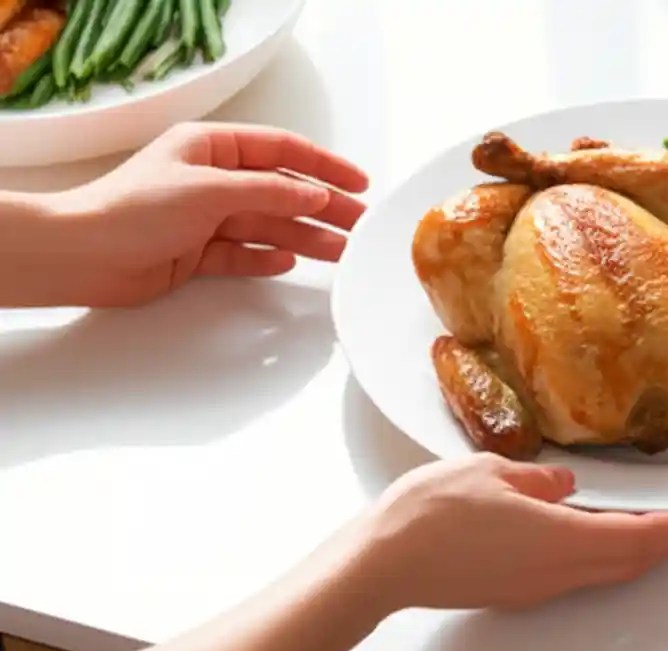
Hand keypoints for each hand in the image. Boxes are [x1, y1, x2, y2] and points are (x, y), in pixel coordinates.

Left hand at [42, 122, 368, 306]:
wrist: (82, 254)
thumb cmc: (133, 209)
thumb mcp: (210, 190)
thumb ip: (269, 191)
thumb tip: (314, 194)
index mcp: (212, 148)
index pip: (282, 150)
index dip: (324, 166)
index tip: (359, 183)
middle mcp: (211, 180)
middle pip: (281, 192)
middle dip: (323, 207)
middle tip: (360, 224)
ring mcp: (205, 218)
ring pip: (267, 226)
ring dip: (304, 237)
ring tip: (341, 252)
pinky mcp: (196, 254)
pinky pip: (242, 254)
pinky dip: (265, 258)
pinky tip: (288, 262)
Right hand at [354, 453, 667, 610]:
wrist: (383, 564)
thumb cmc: (429, 514)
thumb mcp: (491, 471)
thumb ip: (538, 479)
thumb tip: (564, 484)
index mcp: (560, 537)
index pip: (642, 535)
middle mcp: (556, 570)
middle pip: (632, 561)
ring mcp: (536, 586)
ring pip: (607, 571)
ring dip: (639, 550)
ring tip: (658, 524)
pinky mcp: (515, 590)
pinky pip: (578, 574)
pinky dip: (605, 555)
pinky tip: (597, 533)